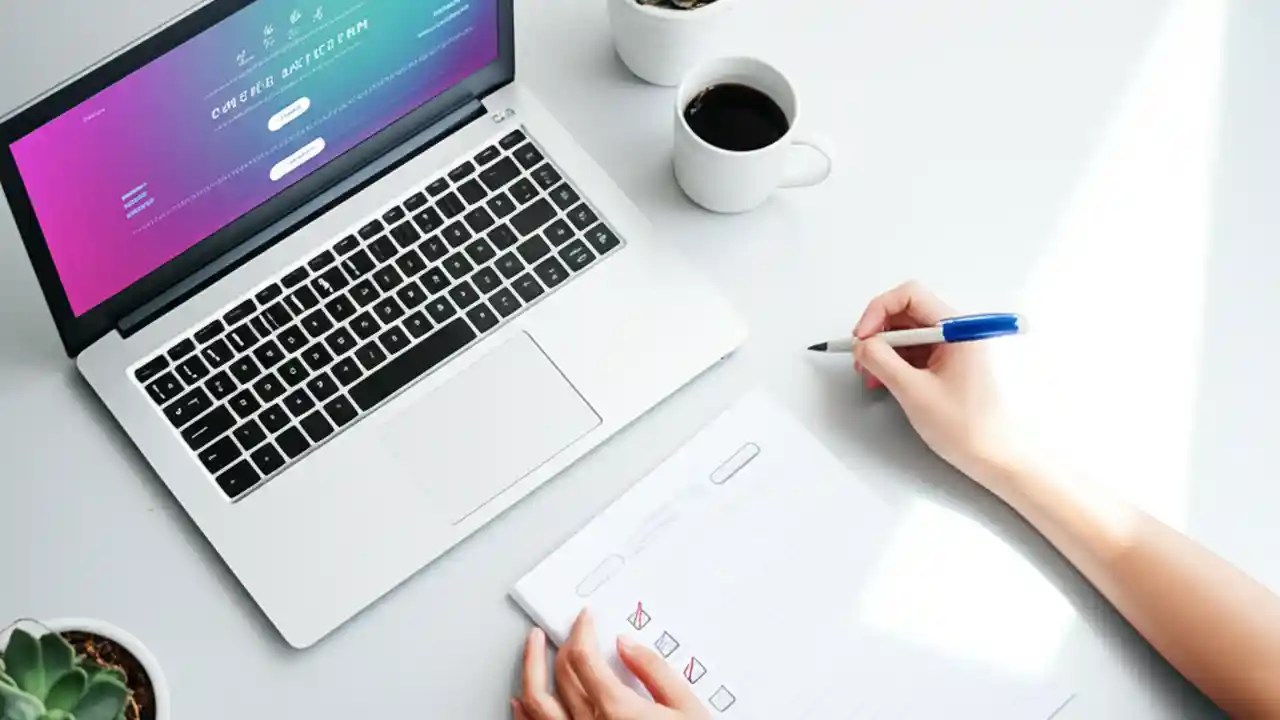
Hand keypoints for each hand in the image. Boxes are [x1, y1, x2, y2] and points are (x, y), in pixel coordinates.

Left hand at [515, 610, 708, 719]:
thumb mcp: (687, 708)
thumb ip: (655, 671)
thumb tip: (628, 645)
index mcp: (617, 709)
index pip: (583, 656)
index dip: (581, 629)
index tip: (585, 619)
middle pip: (561, 674)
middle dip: (561, 644)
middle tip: (566, 629)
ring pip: (537, 702)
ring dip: (530, 669)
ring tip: (532, 648)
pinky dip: (523, 713)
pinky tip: (519, 700)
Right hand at [852, 281, 1016, 481]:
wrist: (998, 459)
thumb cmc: (968, 429)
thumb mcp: (914, 392)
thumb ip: (882, 361)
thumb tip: (862, 343)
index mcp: (960, 330)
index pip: (910, 296)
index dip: (878, 311)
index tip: (862, 336)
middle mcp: (960, 332)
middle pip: (908, 312)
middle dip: (878, 333)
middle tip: (861, 358)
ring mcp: (957, 347)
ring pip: (910, 333)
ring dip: (885, 350)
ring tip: (872, 375)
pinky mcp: (953, 363)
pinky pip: (918, 351)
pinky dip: (898, 362)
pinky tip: (887, 380)